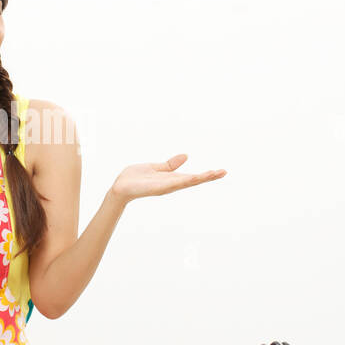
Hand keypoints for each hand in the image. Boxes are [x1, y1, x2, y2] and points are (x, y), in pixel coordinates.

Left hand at [110, 154, 225, 204]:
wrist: (119, 187)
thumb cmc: (135, 178)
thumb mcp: (155, 167)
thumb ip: (170, 164)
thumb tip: (186, 156)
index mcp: (171, 179)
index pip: (192, 176)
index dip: (206, 174)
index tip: (221, 171)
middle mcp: (171, 184)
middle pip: (194, 180)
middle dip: (209, 177)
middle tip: (224, 172)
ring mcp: (166, 187)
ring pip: (187, 182)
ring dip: (201, 178)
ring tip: (215, 173)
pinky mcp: (158, 188)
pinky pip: (174, 183)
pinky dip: (185, 181)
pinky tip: (195, 177)